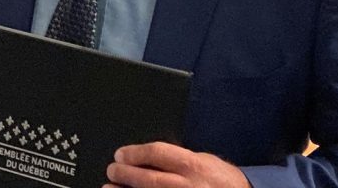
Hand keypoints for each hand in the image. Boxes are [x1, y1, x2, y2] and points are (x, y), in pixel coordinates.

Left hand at [106, 142, 247, 187]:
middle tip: (112, 170)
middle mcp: (188, 186)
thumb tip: (150, 156)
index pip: (157, 154)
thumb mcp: (206, 161)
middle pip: (148, 178)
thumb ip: (180, 158)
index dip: (134, 152)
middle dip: (125, 173)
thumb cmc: (225, 182)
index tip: (121, 153)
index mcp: (194, 166)